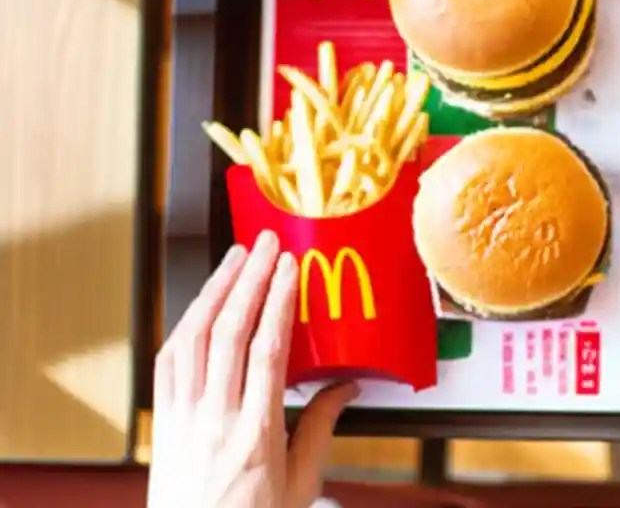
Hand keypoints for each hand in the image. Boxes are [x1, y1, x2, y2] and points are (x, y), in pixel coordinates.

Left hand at [148, 231, 358, 507]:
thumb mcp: (301, 481)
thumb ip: (322, 428)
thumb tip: (347, 387)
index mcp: (256, 435)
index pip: (266, 352)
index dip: (278, 302)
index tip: (289, 269)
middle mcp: (214, 420)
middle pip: (228, 333)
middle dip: (248, 279)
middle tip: (264, 244)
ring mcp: (184, 419)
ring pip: (193, 339)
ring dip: (214, 291)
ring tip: (234, 259)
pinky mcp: (166, 421)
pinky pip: (170, 361)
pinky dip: (186, 324)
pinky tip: (201, 304)